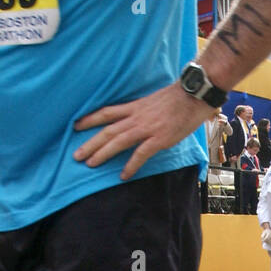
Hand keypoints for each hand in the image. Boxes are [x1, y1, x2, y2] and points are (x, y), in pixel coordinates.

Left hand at [74, 82, 212, 179]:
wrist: (194, 94)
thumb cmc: (179, 98)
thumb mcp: (154, 101)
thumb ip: (143, 111)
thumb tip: (138, 119)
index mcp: (135, 107)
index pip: (106, 112)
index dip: (89, 119)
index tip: (75, 126)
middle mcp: (136, 117)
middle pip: (107, 130)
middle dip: (90, 143)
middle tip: (76, 156)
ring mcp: (147, 128)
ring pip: (118, 141)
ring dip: (102, 153)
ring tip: (90, 164)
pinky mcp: (159, 139)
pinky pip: (140, 154)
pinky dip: (131, 165)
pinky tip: (123, 175)